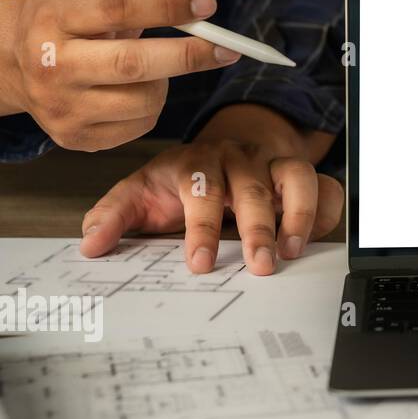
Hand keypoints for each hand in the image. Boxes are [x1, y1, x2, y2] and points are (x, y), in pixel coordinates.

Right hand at [0, 0, 238, 150]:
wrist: (18, 61)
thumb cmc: (73, 13)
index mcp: (52, 16)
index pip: (117, 8)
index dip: (167, 7)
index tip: (207, 5)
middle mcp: (49, 65)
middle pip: (133, 63)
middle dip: (189, 55)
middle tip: (227, 49)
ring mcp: (61, 106)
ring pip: (144, 100)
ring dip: (167, 81)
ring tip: (151, 65)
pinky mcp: (75, 137)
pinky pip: (141, 124)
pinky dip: (153, 104)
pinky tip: (133, 88)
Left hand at [80, 105, 341, 274]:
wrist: (220, 152)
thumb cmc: (178, 183)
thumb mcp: (140, 194)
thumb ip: (113, 216)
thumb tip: (91, 244)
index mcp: (196, 162)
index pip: (201, 188)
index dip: (201, 226)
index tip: (200, 263)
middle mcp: (238, 157)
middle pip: (251, 186)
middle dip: (257, 227)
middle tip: (258, 266)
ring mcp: (272, 162)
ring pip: (295, 177)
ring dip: (298, 215)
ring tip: (292, 251)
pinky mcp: (299, 172)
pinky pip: (322, 184)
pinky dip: (326, 208)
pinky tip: (315, 239)